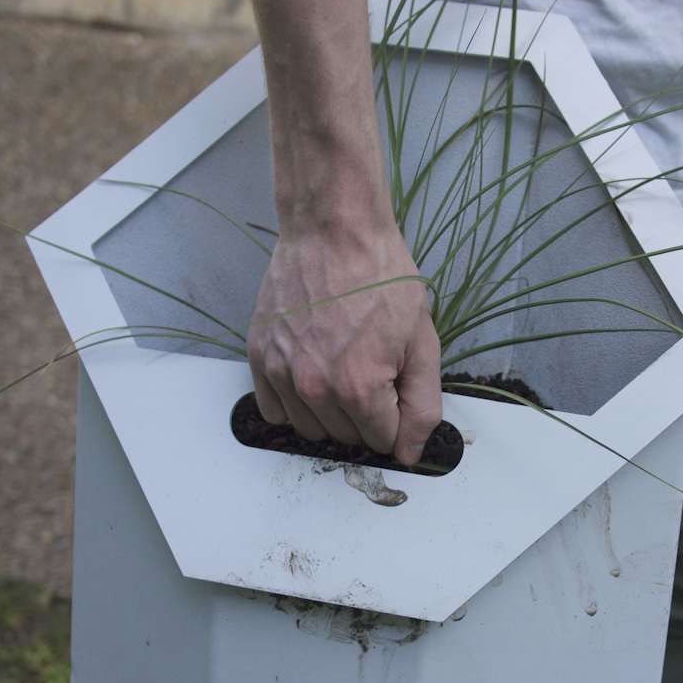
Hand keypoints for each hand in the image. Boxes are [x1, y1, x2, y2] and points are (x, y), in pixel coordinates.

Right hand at [247, 216, 441, 465]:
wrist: (334, 230)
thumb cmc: (381, 277)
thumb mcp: (423, 341)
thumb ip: (422, 404)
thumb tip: (410, 452)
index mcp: (360, 387)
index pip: (383, 441)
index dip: (396, 417)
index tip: (395, 385)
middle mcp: (315, 387)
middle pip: (346, 438)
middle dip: (366, 416)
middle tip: (372, 369)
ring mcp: (282, 372)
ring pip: (310, 429)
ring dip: (330, 413)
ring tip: (342, 369)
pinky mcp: (259, 356)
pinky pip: (274, 411)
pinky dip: (293, 404)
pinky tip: (312, 375)